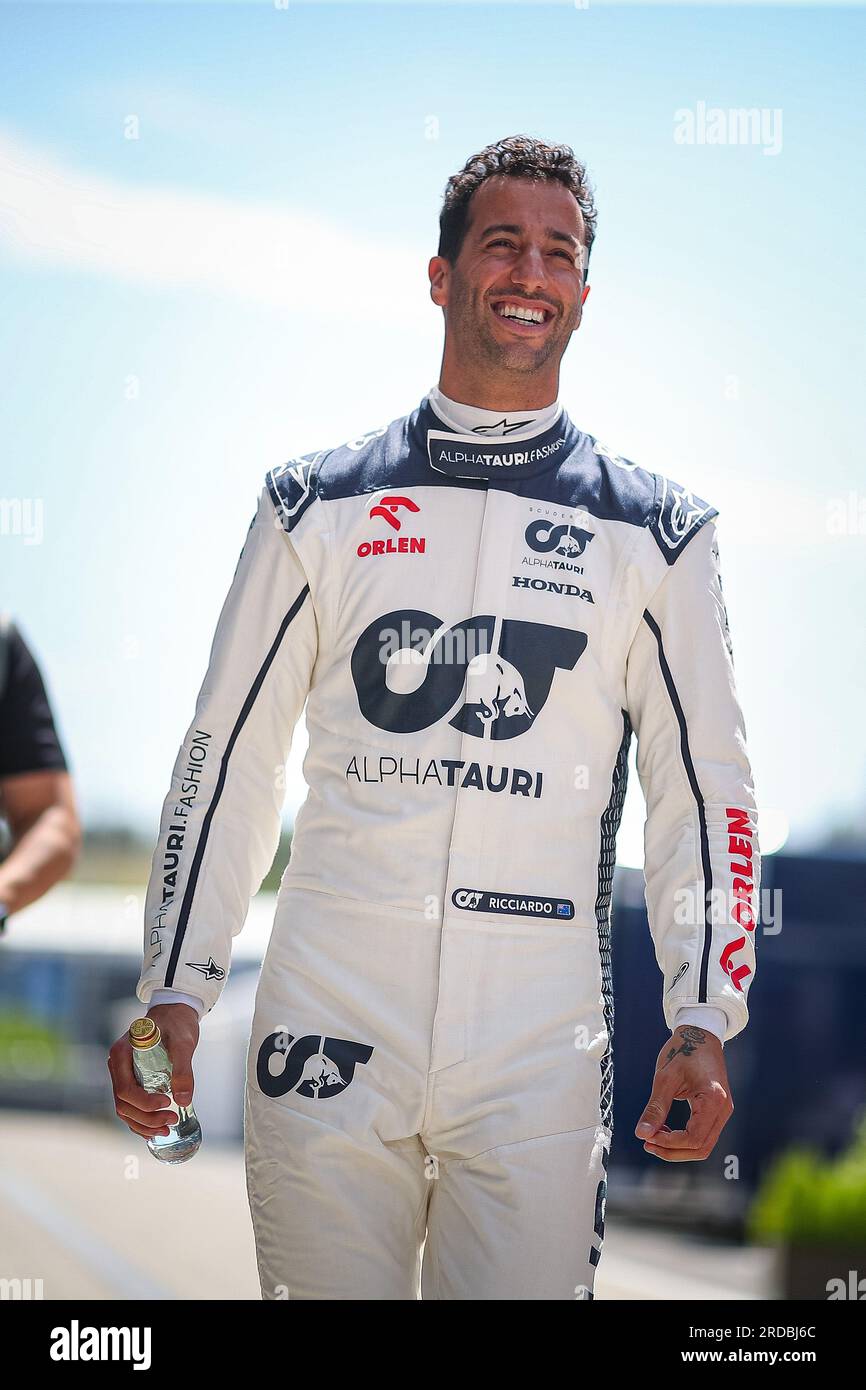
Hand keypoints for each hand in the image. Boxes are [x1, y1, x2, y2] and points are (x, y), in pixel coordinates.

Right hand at [108, 1004, 199, 1140]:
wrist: (175, 1011)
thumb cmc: (177, 1022)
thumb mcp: (183, 1043)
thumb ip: (182, 1069)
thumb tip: (183, 1100)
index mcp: (122, 1053)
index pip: (125, 1089)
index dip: (144, 1103)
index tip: (167, 1102)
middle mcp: (117, 1065)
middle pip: (123, 1103)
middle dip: (146, 1117)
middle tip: (172, 1120)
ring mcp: (123, 1074)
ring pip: (125, 1109)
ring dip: (143, 1124)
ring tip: (167, 1129)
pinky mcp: (132, 1079)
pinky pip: (131, 1105)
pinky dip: (141, 1120)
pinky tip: (156, 1129)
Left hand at [634, 1025, 732, 1161]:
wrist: (701, 1035)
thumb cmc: (683, 1051)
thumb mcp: (665, 1077)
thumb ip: (656, 1107)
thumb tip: (642, 1134)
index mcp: (714, 1100)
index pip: (694, 1137)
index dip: (669, 1143)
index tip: (647, 1137)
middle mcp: (723, 1110)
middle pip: (701, 1148)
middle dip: (672, 1151)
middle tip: (646, 1143)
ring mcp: (723, 1112)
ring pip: (703, 1145)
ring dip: (677, 1148)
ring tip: (653, 1138)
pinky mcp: (717, 1111)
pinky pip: (703, 1135)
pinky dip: (684, 1139)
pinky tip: (664, 1130)